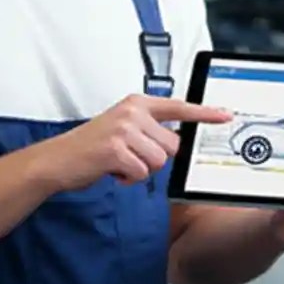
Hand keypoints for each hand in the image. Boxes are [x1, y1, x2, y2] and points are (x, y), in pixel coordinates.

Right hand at [50, 94, 230, 190]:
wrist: (57, 159)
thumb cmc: (92, 148)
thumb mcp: (122, 128)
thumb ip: (148, 130)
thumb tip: (176, 143)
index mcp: (137, 104)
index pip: (178, 107)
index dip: (204, 113)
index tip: (226, 115)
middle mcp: (133, 112)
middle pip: (172, 146)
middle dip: (155, 159)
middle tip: (130, 157)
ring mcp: (124, 129)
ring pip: (159, 162)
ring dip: (141, 170)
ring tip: (118, 163)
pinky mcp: (116, 149)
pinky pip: (141, 173)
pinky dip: (128, 179)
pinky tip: (111, 171)